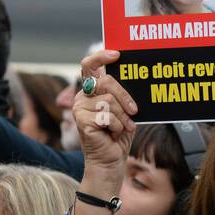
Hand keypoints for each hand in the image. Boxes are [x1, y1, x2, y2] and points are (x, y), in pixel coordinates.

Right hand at [74, 49, 136, 170]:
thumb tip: (135, 76)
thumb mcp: (124, 109)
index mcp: (92, 90)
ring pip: (109, 101)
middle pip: (106, 82)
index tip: (117, 54)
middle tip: (134, 111)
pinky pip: (107, 116)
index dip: (101, 57)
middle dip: (125, 97)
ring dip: (122, 117)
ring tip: (122, 127)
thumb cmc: (119, 134)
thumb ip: (122, 93)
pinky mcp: (81, 120)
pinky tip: (113, 134)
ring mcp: (79, 108)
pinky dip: (117, 126)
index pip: (89, 65)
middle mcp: (82, 96)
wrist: (111, 161)